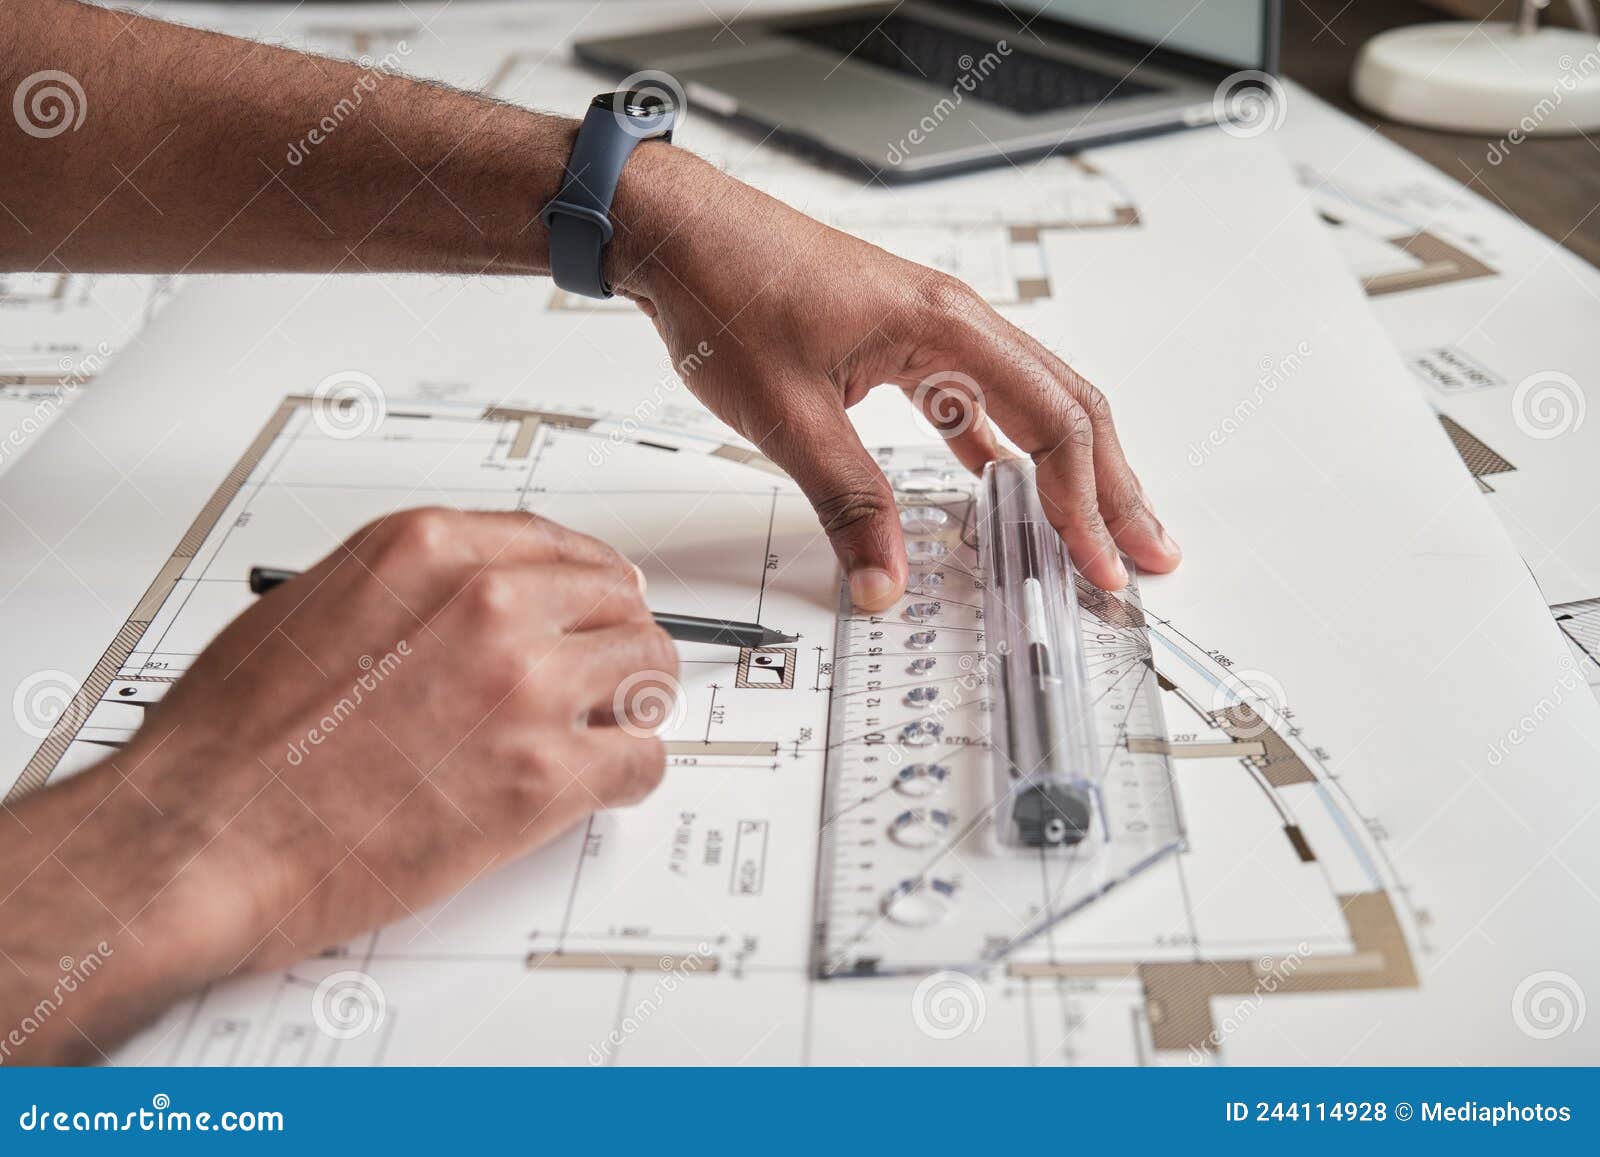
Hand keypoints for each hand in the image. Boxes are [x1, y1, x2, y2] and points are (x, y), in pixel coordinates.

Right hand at [0, 510, 673, 1059]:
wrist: (202, 837)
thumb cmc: (229, 742)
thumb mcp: (310, 608)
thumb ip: (404, 590)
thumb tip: (462, 597)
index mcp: (428, 552)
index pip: (559, 543)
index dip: (590, 577)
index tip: (600, 598)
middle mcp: (489, 606)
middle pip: (616, 602)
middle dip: (617, 638)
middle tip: (611, 672)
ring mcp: (524, 690)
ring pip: (647, 671)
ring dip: (636, 701)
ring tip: (611, 727)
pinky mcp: (543, 779)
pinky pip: (641, 761)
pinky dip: (632, 772)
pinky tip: (602, 782)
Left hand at [609, 147, 1181, 606]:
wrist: (678, 231)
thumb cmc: (728, 288)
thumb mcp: (787, 415)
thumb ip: (847, 503)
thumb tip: (884, 580)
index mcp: (945, 325)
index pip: (1051, 420)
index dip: (1084, 501)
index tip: (1102, 563)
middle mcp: (954, 321)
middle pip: (1066, 408)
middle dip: (1112, 488)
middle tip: (1147, 552)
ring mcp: (932, 331)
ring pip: (1027, 406)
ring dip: (1066, 472)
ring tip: (1099, 531)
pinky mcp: (902, 345)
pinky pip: (974, 403)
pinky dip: (1002, 452)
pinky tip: (1008, 492)